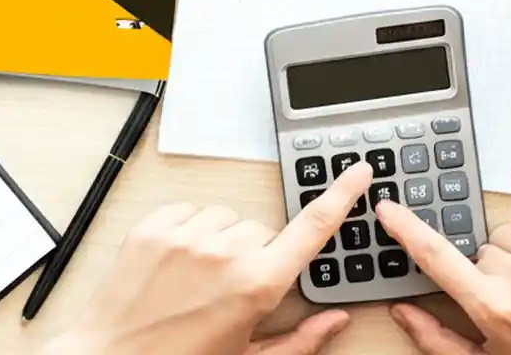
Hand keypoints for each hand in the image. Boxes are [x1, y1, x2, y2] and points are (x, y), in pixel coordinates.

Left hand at [40, 162, 373, 354]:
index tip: (358, 173)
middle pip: (263, 229)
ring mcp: (186, 236)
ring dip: (222, 238)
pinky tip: (180, 262)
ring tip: (202, 277)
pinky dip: (188, 229)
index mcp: (257, 284)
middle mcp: (224, 252)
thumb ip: (301, 340)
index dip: (341, 196)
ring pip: (226, 217)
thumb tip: (336, 319)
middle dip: (258, 253)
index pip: (312, 228)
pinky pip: (187, 210)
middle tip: (234, 288)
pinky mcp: (152, 227)